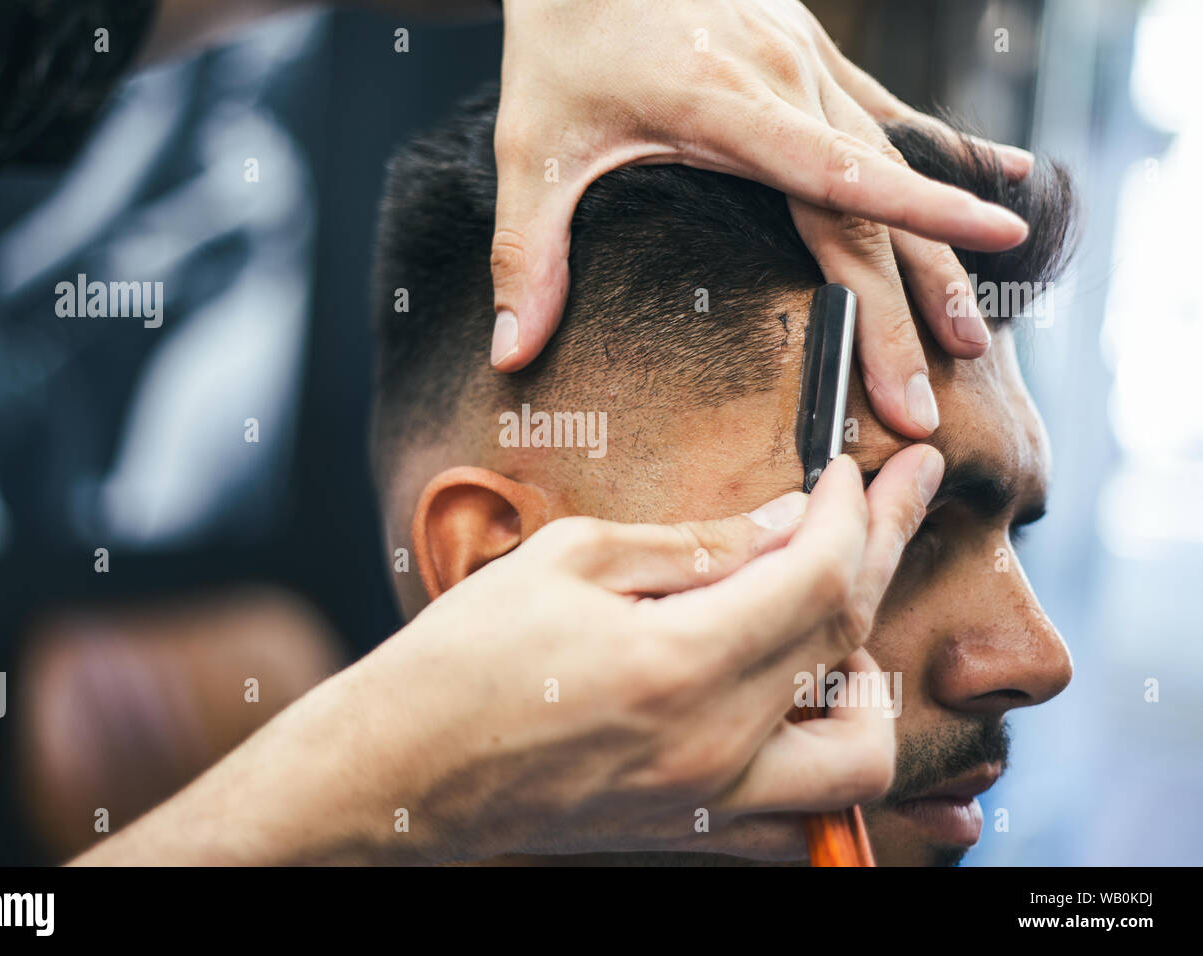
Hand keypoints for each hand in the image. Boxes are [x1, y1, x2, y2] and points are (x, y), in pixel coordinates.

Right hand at [328, 446, 941, 862]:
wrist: (401, 776)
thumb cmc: (461, 661)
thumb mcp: (569, 562)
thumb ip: (691, 545)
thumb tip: (782, 522)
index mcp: (678, 663)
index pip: (819, 575)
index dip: (852, 510)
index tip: (851, 469)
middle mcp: (714, 744)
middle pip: (850, 637)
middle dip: (884, 546)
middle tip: (901, 490)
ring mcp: (711, 800)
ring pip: (858, 749)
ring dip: (867, 672)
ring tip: (831, 619)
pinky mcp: (695, 832)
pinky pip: (809, 812)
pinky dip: (827, 751)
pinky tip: (802, 700)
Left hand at [488, 0, 1031, 436]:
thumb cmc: (561, 34)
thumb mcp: (531, 148)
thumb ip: (527, 254)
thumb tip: (509, 353)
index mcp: (726, 107)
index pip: (838, 179)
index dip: (915, 224)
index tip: (984, 263)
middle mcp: (785, 82)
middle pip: (868, 207)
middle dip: (907, 307)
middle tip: (928, 398)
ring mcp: (806, 63)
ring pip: (892, 165)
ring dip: (935, 250)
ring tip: (969, 329)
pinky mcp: (809, 53)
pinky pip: (888, 113)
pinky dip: (939, 157)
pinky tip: (1001, 180)